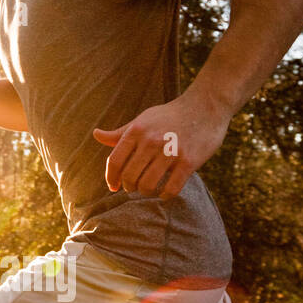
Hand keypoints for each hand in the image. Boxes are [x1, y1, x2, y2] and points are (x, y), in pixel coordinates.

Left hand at [92, 90, 230, 197]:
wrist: (205, 106)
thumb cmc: (170, 115)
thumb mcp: (143, 119)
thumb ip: (120, 133)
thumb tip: (96, 135)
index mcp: (137, 130)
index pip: (114, 161)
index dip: (110, 178)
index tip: (113, 186)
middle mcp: (151, 141)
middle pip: (129, 177)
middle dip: (128, 187)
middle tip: (134, 187)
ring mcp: (170, 151)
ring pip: (147, 186)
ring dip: (146, 192)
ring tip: (149, 189)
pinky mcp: (188, 161)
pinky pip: (171, 189)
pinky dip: (165, 195)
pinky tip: (165, 192)